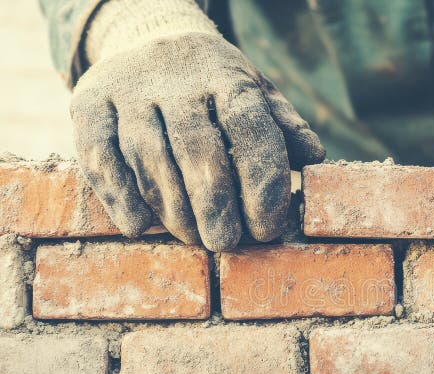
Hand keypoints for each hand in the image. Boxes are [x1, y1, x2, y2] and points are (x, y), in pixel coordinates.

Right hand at [71, 32, 323, 250]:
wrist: (150, 39)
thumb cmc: (217, 87)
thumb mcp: (258, 95)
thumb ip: (285, 128)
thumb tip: (314, 159)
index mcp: (228, 78)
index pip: (250, 130)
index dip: (262, 184)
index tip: (268, 228)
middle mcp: (177, 79)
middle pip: (198, 150)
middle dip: (216, 206)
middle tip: (227, 242)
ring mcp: (129, 89)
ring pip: (149, 157)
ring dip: (173, 209)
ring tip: (194, 239)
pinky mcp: (88, 103)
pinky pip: (99, 154)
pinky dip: (118, 195)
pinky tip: (139, 227)